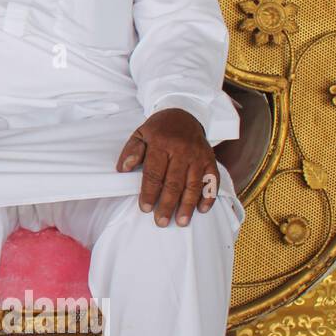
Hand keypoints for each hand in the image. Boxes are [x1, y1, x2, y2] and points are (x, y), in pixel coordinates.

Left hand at [116, 108, 217, 226]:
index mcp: (161, 144)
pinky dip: (208, 196)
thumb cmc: (159, 129)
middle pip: (174, 182)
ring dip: (188, 205)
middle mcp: (182, 151)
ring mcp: (198, 156)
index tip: (145, 208)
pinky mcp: (210, 159)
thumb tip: (123, 169)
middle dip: (168, 204)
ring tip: (181, 221)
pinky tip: (202, 210)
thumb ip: (131, 151)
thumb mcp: (140, 134)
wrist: (185, 114)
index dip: (149, 192)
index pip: (154, 173)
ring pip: (194, 184)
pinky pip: (212, 180)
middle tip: (162, 222)